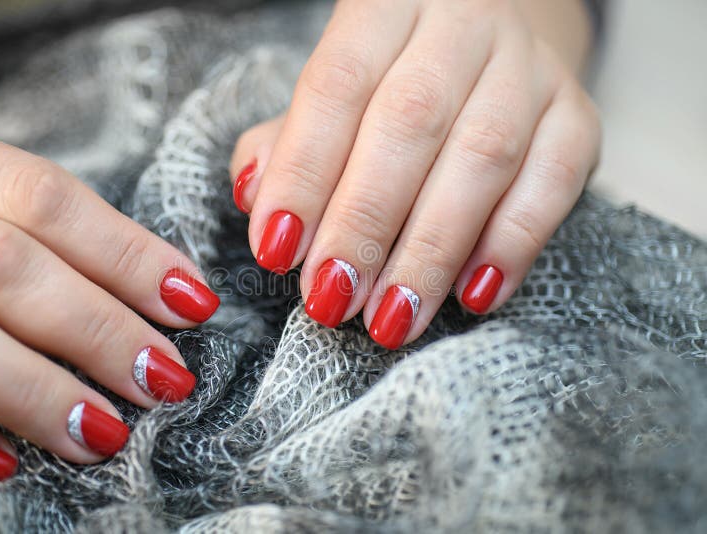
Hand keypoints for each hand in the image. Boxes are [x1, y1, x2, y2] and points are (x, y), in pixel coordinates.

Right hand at [0, 113, 218, 478]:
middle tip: (165, 379)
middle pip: (5, 262)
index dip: (127, 252)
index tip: (193, 303)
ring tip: (105, 433)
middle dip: (99, 328)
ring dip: (35, 389)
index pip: (41, 195)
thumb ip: (10, 226)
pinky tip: (6, 458)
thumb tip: (138, 291)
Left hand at [230, 0, 599, 348]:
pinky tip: (472, 295)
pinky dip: (512, 244)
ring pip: (483, 156)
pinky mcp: (578, 114)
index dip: (304, 172)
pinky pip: (555, 180)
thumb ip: (288, 141)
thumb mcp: (330, 94)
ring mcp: (528, 68)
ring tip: (391, 316)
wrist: (489, 45)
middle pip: (410, 121)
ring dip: (431, 250)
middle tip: (331, 299)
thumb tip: (257, 197)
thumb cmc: (391, 82)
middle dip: (364, 221)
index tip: (277, 252)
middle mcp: (462, 23)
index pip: (338, 84)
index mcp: (386, 6)